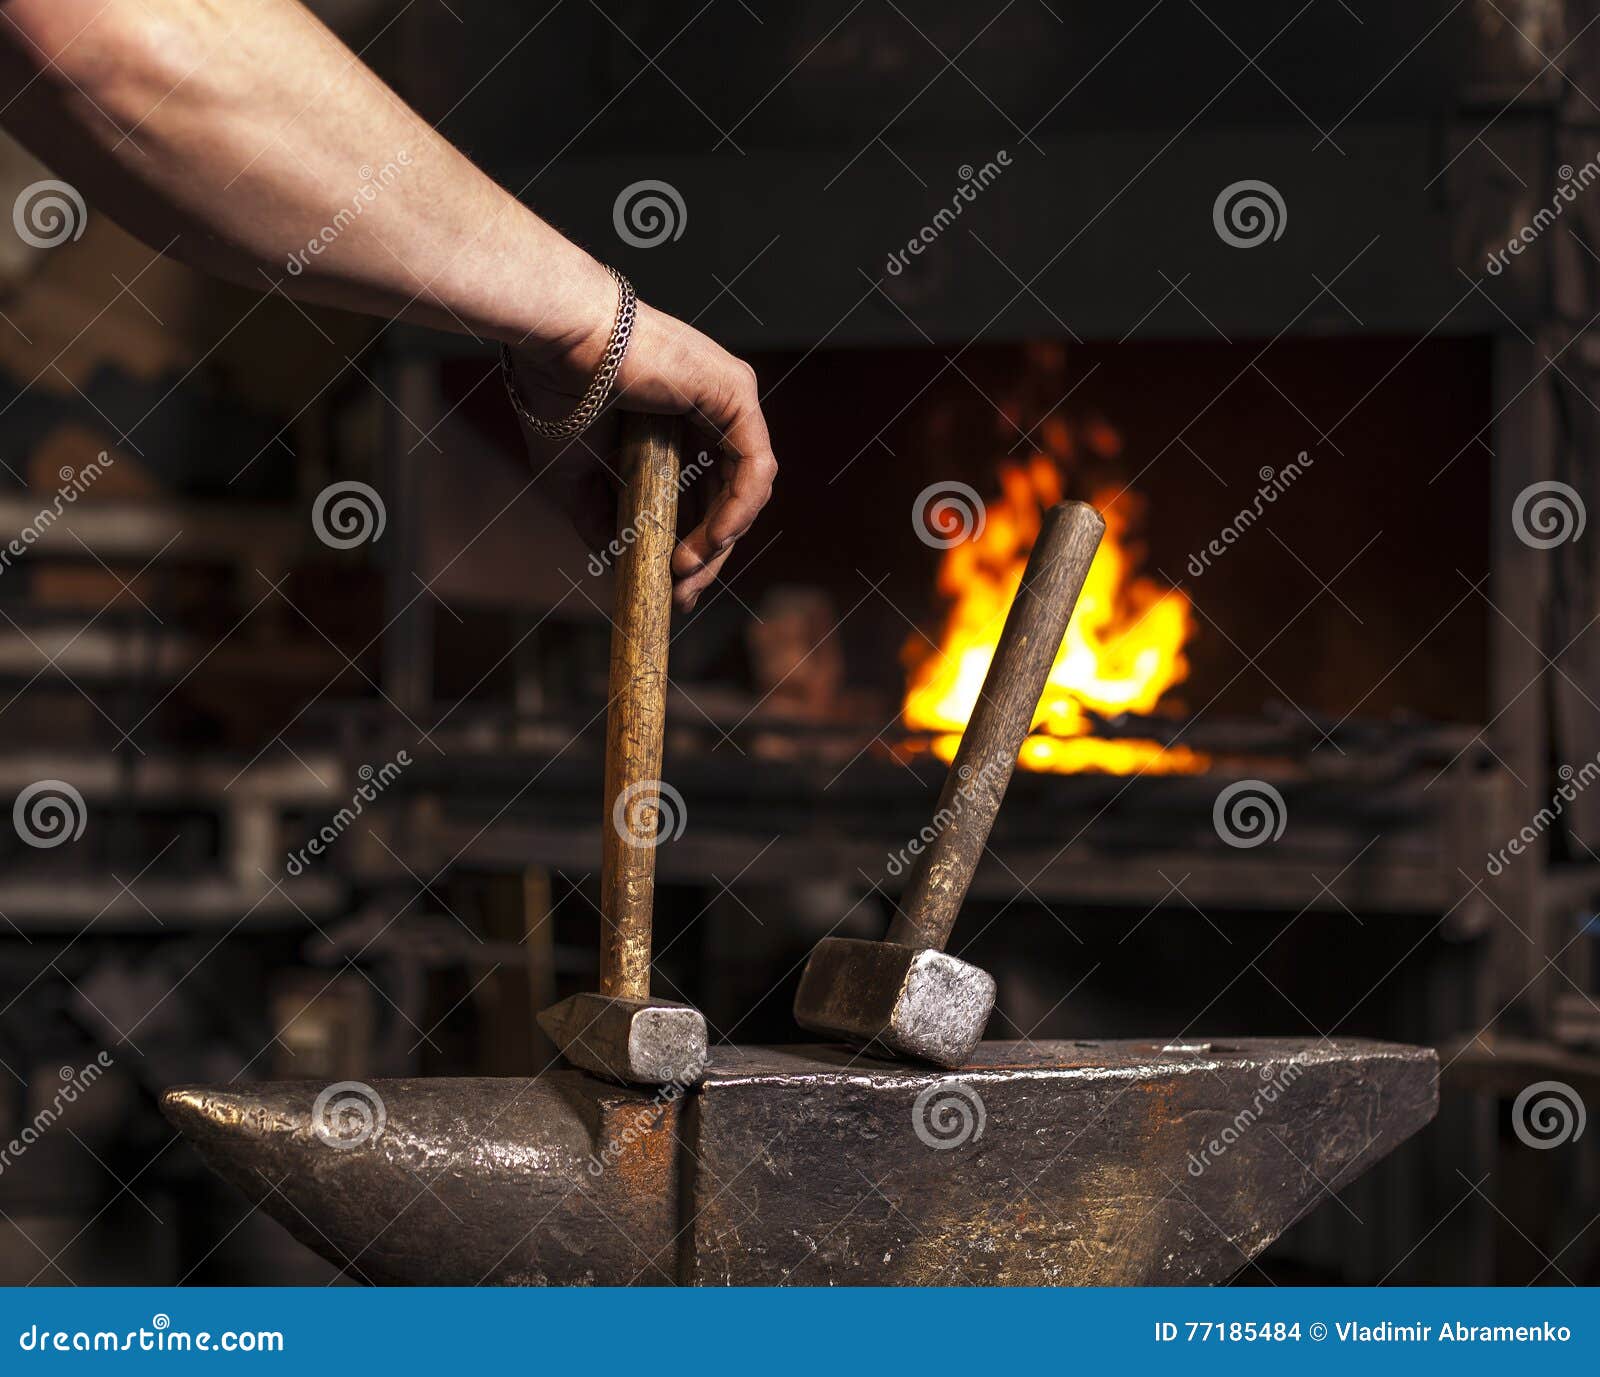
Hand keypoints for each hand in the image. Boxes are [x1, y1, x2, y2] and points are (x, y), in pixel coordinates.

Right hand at [510, 285, 776, 611]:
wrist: (557, 345)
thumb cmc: (559, 395)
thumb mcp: (579, 479)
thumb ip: (603, 521)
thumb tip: (618, 568)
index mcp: (678, 423)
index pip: (702, 495)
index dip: (693, 547)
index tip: (675, 588)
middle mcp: (710, 409)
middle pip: (726, 497)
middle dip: (709, 553)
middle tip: (685, 594)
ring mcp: (729, 398)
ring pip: (745, 487)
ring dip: (721, 539)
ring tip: (687, 572)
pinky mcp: (737, 392)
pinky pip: (754, 465)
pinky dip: (738, 508)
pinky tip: (714, 541)